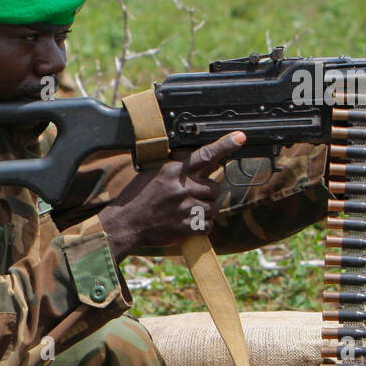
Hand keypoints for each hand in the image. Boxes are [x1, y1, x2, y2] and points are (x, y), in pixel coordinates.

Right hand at [98, 132, 246, 257]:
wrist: (125, 224)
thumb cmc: (138, 197)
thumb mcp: (153, 173)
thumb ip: (176, 164)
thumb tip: (200, 156)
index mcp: (173, 171)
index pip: (204, 155)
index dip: (224, 146)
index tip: (240, 138)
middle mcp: (182, 188)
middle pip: (215, 187)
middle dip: (207, 191)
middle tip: (191, 195)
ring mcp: (186, 208)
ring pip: (214, 206)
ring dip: (205, 208)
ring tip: (187, 210)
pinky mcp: (187, 227)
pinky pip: (209, 225)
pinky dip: (202, 225)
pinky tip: (187, 222)